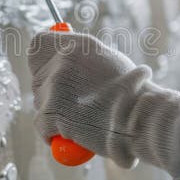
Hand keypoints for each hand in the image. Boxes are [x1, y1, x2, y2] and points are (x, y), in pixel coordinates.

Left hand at [28, 31, 179, 168]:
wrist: (142, 117)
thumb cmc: (133, 94)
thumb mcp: (110, 62)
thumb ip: (84, 59)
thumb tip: (65, 58)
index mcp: (78, 45)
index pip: (38, 44)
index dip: (42, 60)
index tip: (47, 70)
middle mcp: (63, 60)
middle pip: (37, 77)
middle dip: (49, 93)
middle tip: (71, 106)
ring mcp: (56, 85)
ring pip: (40, 102)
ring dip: (54, 114)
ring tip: (82, 120)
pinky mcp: (52, 111)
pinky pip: (41, 125)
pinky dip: (52, 134)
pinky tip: (73, 135)